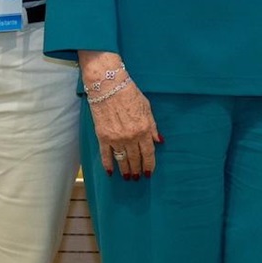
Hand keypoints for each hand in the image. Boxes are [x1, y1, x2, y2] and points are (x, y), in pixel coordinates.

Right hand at [80, 51, 159, 180]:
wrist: (108, 85)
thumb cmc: (129, 93)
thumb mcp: (147, 108)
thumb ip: (153, 126)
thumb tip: (159, 141)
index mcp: (144, 130)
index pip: (149, 153)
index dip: (149, 165)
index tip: (148, 173)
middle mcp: (131, 137)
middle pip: (136, 159)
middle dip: (137, 170)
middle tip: (137, 177)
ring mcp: (116, 138)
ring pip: (122, 160)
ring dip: (125, 170)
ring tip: (127, 177)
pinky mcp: (103, 136)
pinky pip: (106, 155)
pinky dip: (108, 165)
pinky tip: (110, 172)